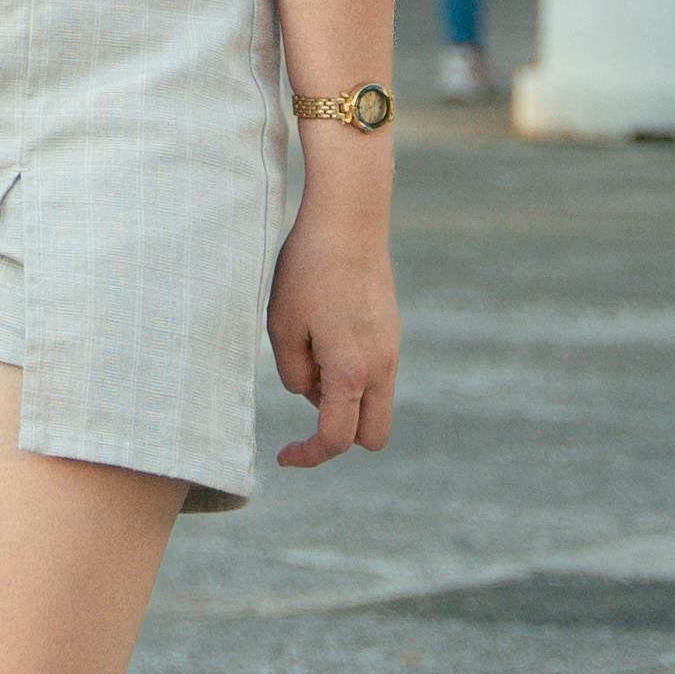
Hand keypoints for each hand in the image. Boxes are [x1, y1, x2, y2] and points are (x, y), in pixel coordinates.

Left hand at [269, 200, 399, 467]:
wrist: (350, 217)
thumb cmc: (307, 269)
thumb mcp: (282, 326)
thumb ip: (294, 374)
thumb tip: (311, 393)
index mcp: (352, 371)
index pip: (337, 440)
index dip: (308, 456)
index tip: (283, 455)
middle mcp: (381, 366)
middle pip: (372, 436)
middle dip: (339, 434)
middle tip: (306, 392)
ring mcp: (391, 348)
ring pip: (375, 403)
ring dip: (343, 398)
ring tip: (310, 343)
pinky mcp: (391, 330)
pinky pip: (375, 372)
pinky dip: (352, 373)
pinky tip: (325, 327)